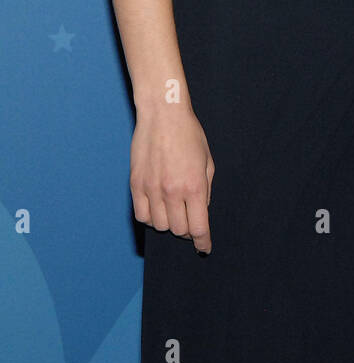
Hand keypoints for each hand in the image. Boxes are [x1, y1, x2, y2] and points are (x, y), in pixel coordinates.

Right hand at [130, 105, 213, 252]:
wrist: (163, 115)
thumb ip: (206, 190)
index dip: (203, 242)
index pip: (198, 227)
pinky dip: (151, 218)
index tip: (204, 248)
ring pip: (160, 226)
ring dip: (169, 223)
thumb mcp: (207, 161)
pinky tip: (157, 208)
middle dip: (188, 230)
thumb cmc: (189, 134)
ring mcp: (151, 189)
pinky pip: (142, 215)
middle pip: (179, 230)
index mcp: (194, 186)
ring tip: (174, 210)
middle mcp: (172, 191)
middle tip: (190, 220)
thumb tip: (201, 211)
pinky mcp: (136, 185)